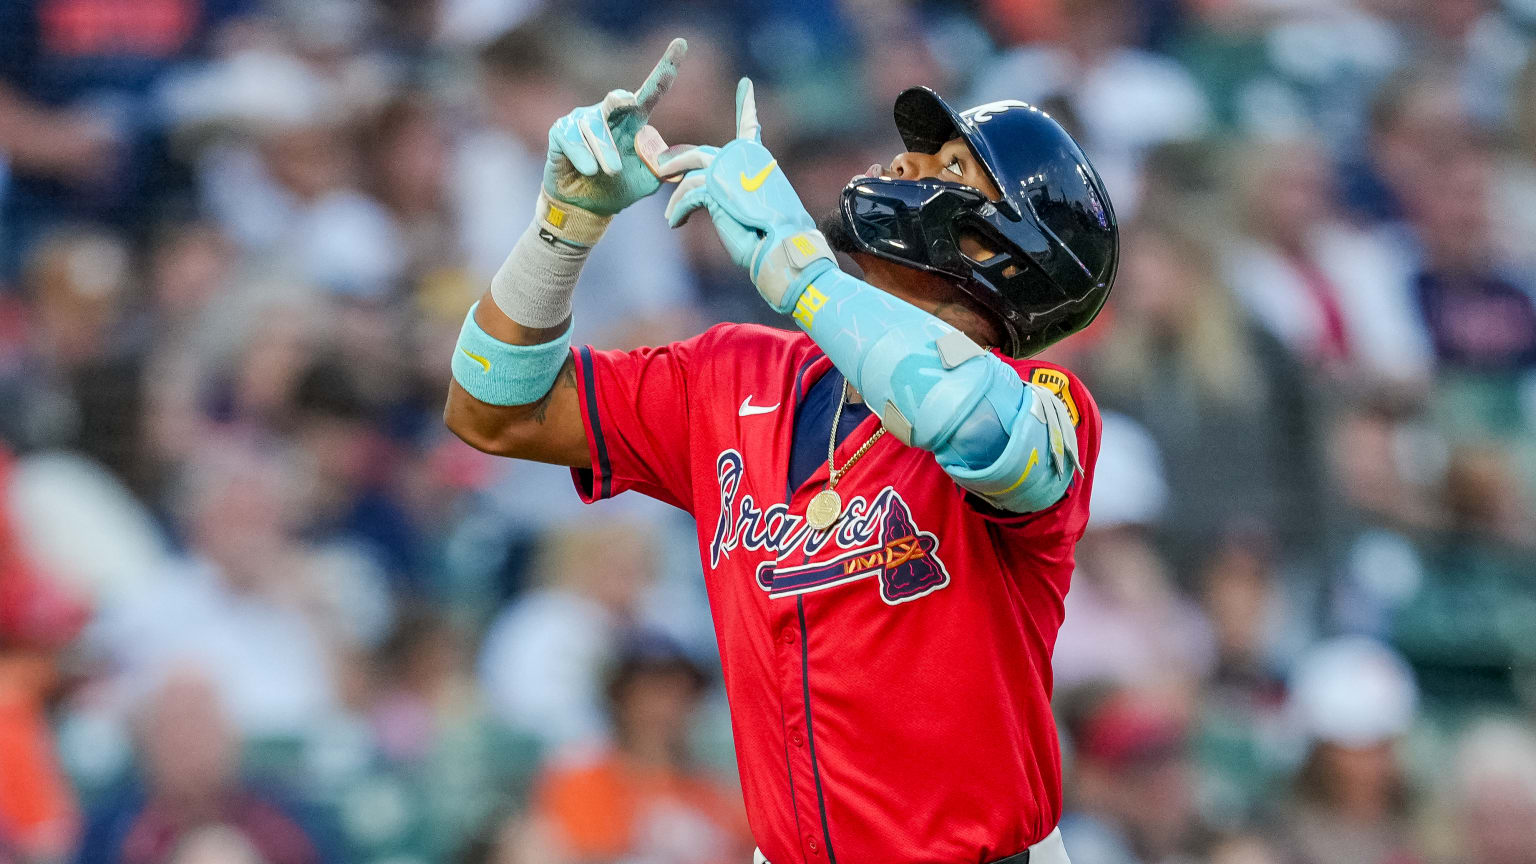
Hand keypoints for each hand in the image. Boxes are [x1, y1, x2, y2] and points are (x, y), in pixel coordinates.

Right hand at [543, 38, 686, 216]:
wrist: (586, 208)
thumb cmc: (617, 189)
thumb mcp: (648, 180)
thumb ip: (665, 166)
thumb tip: (687, 155)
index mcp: (634, 120)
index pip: (652, 90)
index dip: (666, 68)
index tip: (681, 43)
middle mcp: (608, 113)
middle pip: (618, 97)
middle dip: (623, 101)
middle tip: (631, 104)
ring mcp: (583, 120)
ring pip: (597, 128)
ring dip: (606, 154)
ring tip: (609, 172)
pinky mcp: (561, 131)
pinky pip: (574, 139)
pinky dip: (584, 158)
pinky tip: (589, 171)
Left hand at [660, 78, 835, 313]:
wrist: (781, 245)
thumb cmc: (770, 235)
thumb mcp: (751, 206)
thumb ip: (734, 190)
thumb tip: (709, 195)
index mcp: (759, 161)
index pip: (750, 128)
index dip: (747, 107)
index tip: (745, 85)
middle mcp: (744, 160)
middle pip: (701, 155)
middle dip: (677, 162)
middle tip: (661, 169)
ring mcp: (728, 171)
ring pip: (689, 176)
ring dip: (676, 197)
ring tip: (670, 215)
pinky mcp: (715, 186)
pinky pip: (688, 195)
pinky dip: (679, 210)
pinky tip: (676, 223)